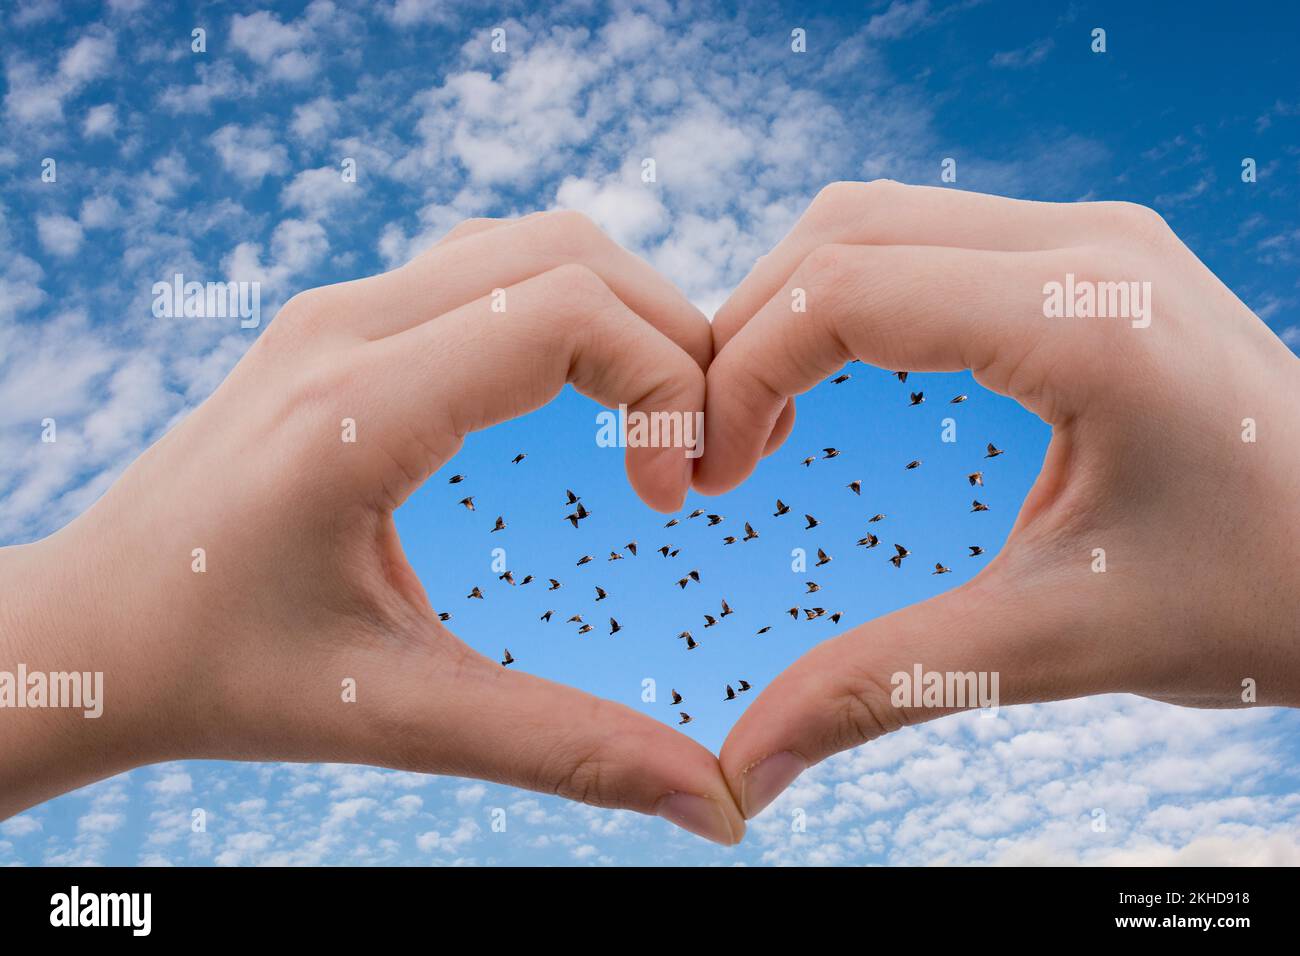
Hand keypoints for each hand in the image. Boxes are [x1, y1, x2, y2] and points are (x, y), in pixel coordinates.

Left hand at [0, 211, 746, 845]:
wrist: (96, 627)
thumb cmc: (221, 673)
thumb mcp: (393, 716)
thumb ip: (564, 750)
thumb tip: (716, 807)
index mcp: (353, 413)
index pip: (567, 312)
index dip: (666, 389)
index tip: (675, 501)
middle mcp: (344, 327)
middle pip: (572, 255)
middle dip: (672, 343)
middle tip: (691, 462)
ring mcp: (338, 310)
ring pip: (534, 245)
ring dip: (625, 318)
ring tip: (653, 427)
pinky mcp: (343, 321)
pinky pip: (489, 267)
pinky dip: (568, 311)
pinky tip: (579, 397)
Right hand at [698, 180, 1299, 818]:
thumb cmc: (1254, 602)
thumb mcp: (1057, 645)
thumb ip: (883, 688)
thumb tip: (745, 770)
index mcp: (1086, 320)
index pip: (845, 289)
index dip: (740, 374)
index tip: (710, 477)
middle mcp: (1088, 245)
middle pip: (842, 233)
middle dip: (749, 335)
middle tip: (720, 455)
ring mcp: (1092, 238)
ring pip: (876, 224)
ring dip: (794, 312)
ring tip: (765, 425)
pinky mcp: (1088, 259)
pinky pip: (925, 243)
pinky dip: (850, 302)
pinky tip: (835, 383)